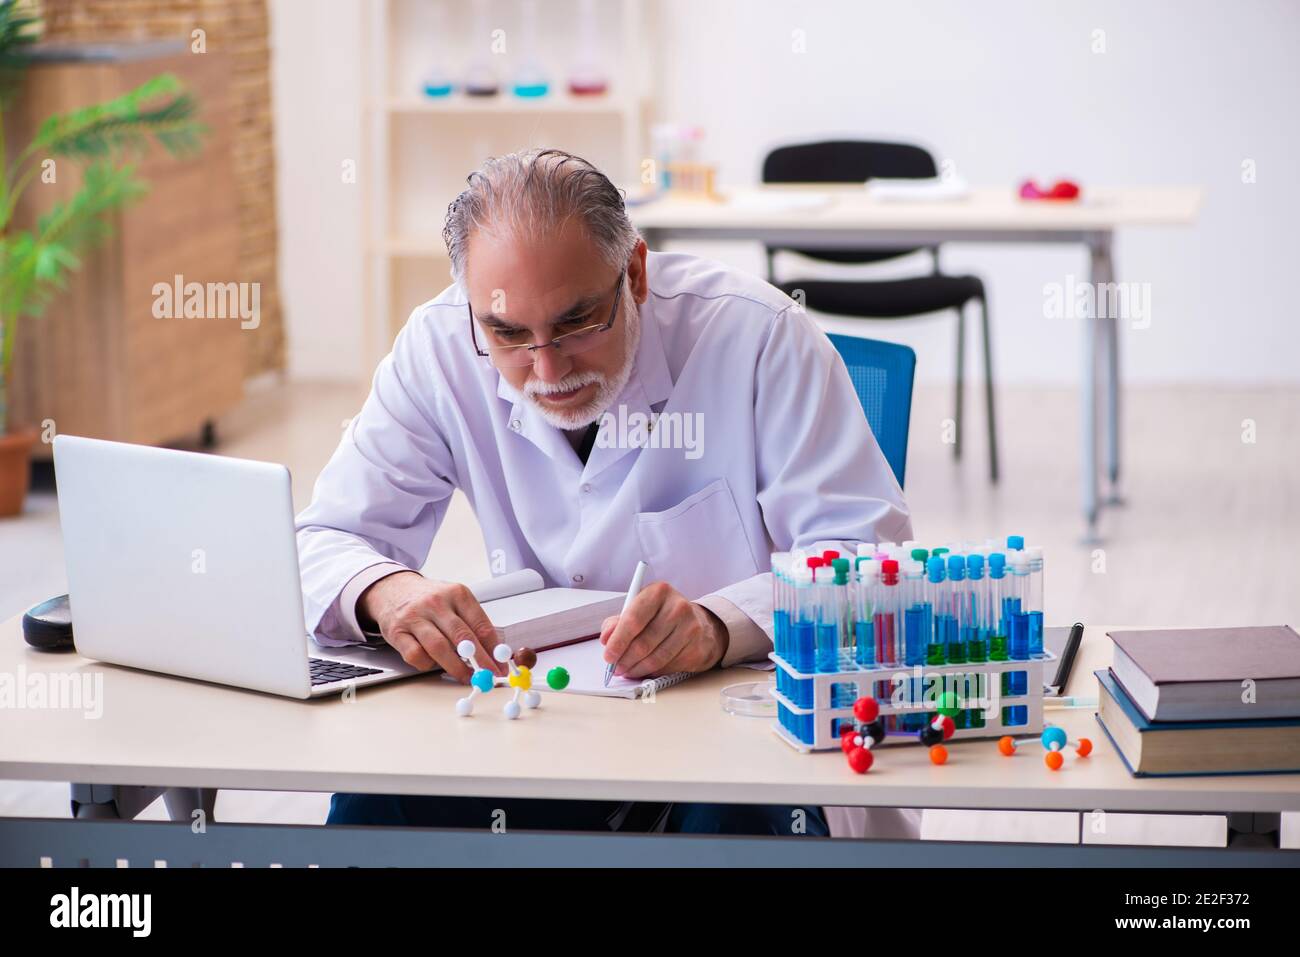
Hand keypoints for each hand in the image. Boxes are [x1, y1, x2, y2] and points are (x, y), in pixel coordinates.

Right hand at [358, 572, 504, 681]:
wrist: (393, 589)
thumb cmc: (429, 599)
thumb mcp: (455, 601)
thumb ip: (472, 624)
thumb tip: (494, 653)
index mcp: (457, 594)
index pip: (480, 624)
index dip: (494, 649)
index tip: (501, 665)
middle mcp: (436, 603)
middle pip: (462, 637)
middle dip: (480, 661)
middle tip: (488, 677)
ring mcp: (415, 617)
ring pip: (439, 647)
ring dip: (456, 667)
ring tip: (466, 677)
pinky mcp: (397, 632)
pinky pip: (416, 655)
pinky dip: (427, 664)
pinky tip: (433, 662)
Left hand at [599, 581, 728, 679]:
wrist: (698, 623)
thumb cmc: (662, 615)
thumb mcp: (638, 610)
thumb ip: (617, 622)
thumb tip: (606, 638)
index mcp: (659, 592)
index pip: (633, 620)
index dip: (618, 641)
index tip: (608, 655)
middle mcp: (677, 607)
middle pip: (643, 643)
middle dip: (625, 660)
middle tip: (615, 668)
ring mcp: (690, 628)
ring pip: (655, 659)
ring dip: (636, 669)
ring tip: (627, 671)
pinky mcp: (696, 647)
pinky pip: (668, 666)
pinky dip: (652, 672)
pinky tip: (646, 669)